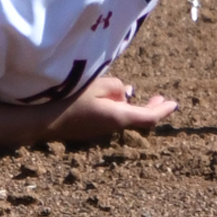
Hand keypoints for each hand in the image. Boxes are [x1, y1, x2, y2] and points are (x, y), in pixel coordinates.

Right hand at [44, 75, 177, 141]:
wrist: (41, 122)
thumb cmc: (68, 100)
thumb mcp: (95, 85)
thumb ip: (114, 86)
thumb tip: (124, 93)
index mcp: (118, 117)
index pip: (148, 117)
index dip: (163, 110)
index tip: (174, 103)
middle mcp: (112, 128)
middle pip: (138, 119)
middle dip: (151, 108)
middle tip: (161, 98)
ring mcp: (99, 131)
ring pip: (122, 118)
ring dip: (132, 106)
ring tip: (134, 93)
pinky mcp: (88, 130)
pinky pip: (109, 118)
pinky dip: (117, 109)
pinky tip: (111, 99)